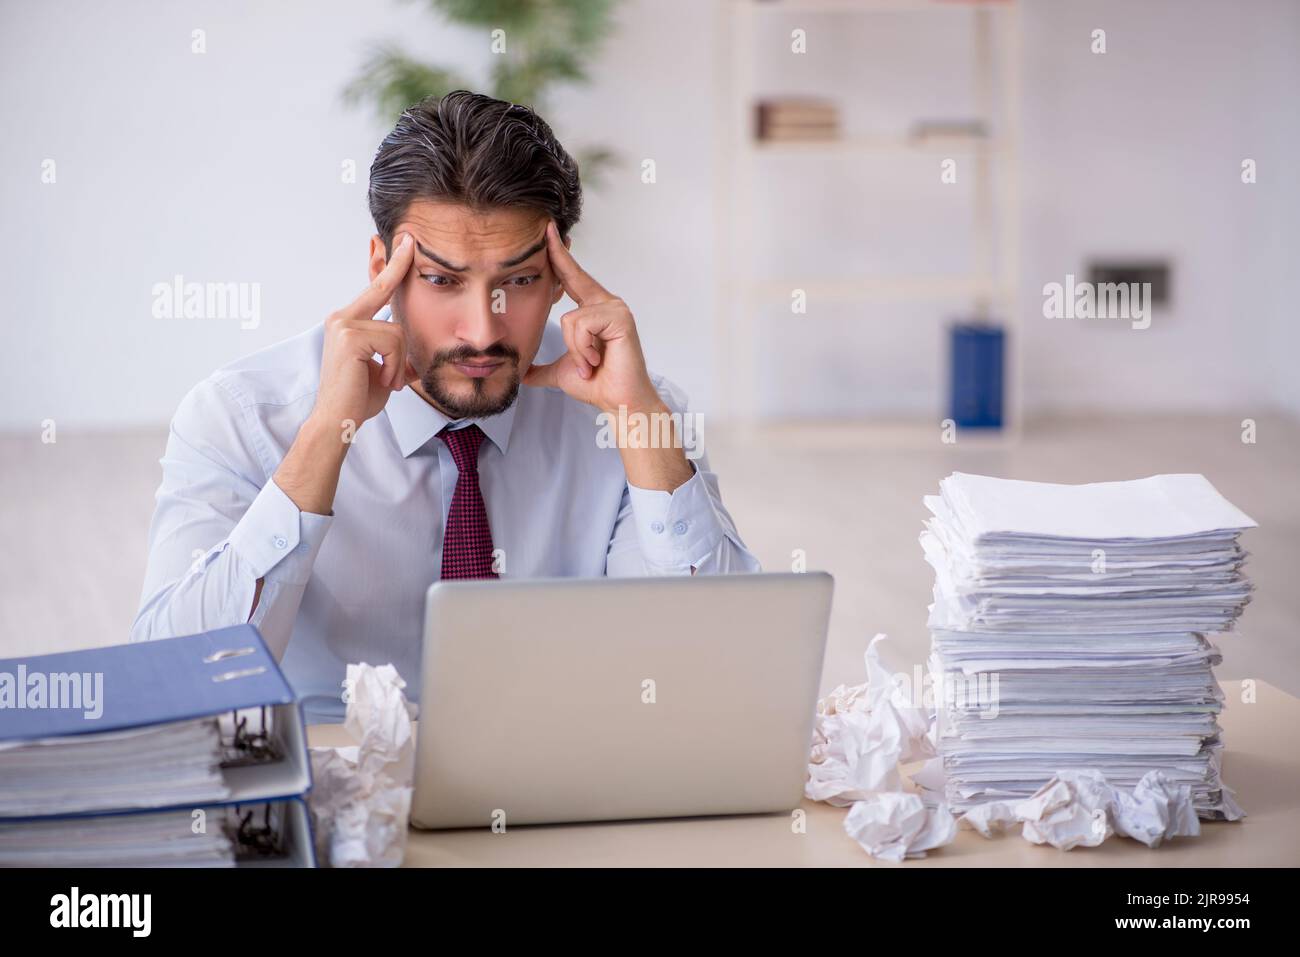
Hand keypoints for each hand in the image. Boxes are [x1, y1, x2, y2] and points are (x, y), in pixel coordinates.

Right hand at [311, 232, 417, 431]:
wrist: (337, 421)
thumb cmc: (358, 398)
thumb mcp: (384, 370)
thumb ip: (395, 353)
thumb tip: (416, 353)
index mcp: (348, 322)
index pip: (375, 290)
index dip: (391, 267)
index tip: (405, 243)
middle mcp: (341, 317)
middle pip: (383, 289)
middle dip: (399, 265)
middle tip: (411, 237)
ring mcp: (343, 324)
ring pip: (396, 329)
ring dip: (400, 361)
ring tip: (388, 380)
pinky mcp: (349, 336)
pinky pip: (392, 342)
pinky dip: (394, 365)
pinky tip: (382, 379)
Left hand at [522, 220, 662, 414]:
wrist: (618, 402)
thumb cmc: (597, 384)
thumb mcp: (561, 372)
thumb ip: (542, 368)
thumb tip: (523, 373)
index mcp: (594, 309)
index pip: (572, 276)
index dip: (559, 254)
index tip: (547, 231)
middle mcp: (606, 303)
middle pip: (572, 277)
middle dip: (558, 256)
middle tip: (546, 229)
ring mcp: (615, 308)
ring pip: (571, 318)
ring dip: (575, 349)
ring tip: (589, 363)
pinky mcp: (620, 318)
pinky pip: (583, 325)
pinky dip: (583, 349)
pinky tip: (595, 361)